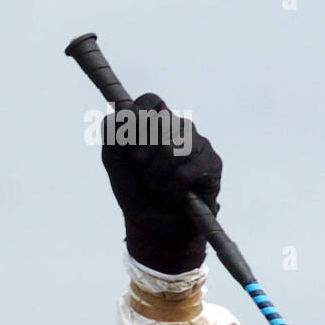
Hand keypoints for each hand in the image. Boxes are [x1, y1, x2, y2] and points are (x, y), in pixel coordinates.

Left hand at [101, 92, 220, 273]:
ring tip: (157, 188)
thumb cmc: (134, 189)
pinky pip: (183, 174)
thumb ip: (112, 133)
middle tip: (142, 173)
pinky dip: (169, 192)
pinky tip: (172, 198)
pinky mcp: (212, 164)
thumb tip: (123, 114)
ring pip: (171, 150)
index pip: (150, 101)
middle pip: (158, 124)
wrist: (153, 223)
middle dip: (141, 156)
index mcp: (156, 122)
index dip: (137, 119)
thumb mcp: (114, 161)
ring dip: (154, 178)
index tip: (128, 144)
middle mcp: (180, 128)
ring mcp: (199, 144)